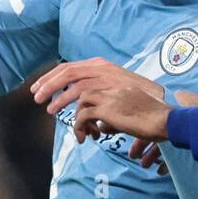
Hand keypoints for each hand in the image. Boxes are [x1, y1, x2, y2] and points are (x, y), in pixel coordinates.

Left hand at [34, 60, 169, 169]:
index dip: (55, 76)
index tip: (42, 85)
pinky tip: (79, 131)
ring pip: (71, 92)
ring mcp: (105, 88)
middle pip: (67, 73)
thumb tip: (94, 119)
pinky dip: (77, 123)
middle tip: (36, 96)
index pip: (73, 67)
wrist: (162, 117)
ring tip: (49, 111)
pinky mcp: (105, 105)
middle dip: (48, 84)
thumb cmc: (146, 110)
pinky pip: (81, 114)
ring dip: (57, 102)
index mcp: (107, 68)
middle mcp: (105, 73)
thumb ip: (106, 101)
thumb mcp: (124, 97)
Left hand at [73, 84, 169, 149]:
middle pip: (87, 92)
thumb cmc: (161, 122)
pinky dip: (79, 126)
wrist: (167, 120)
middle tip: (85, 128)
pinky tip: (82, 138)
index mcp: (125, 89)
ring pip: (82, 101)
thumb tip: (103, 127)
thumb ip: (119, 120)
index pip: (100, 90)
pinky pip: (83, 116)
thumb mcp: (138, 116)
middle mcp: (115, 90)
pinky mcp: (107, 111)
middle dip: (80, 109)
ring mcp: (110, 99)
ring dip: (78, 118)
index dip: (92, 105)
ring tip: (84, 135)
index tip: (92, 121)